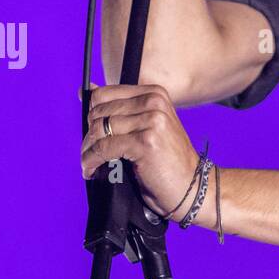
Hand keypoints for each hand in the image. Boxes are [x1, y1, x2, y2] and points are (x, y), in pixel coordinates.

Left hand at [81, 82, 208, 223]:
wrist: (192, 188)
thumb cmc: (166, 162)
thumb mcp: (145, 128)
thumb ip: (119, 109)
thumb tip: (86, 90)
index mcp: (154, 94)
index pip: (104, 94)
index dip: (93, 116)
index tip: (94, 136)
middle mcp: (154, 102)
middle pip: (99, 112)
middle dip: (89, 136)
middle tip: (91, 154)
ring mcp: (152, 120)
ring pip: (99, 130)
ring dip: (88, 151)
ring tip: (91, 164)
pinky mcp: (146, 142)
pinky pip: (104, 147)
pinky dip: (91, 161)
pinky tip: (91, 171)